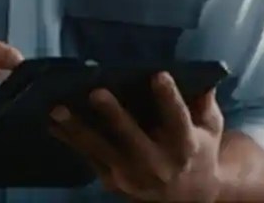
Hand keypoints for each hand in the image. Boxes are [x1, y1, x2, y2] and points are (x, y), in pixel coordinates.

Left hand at [48, 73, 224, 201]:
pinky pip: (88, 158)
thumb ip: (205, 101)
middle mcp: (158, 164)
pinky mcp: (112, 182)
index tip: (158, 74)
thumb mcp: (211, 127)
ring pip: (102, 150)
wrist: (188, 197)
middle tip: (96, 93)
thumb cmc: (198, 149)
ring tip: (57, 109)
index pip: (178, 120)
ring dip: (78, 130)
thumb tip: (202, 74)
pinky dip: (70, 140)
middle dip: (114, 117)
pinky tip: (52, 124)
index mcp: (186, 147)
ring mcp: (132, 176)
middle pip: (134, 139)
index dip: (168, 98)